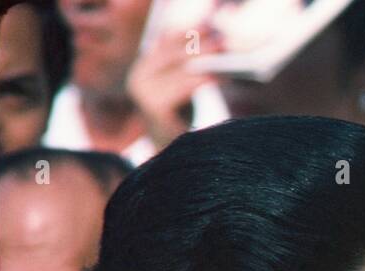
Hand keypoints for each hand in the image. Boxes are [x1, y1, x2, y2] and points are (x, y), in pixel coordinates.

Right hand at [127, 27, 224, 150]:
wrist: (169, 153)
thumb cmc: (179, 116)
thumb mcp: (180, 85)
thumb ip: (186, 64)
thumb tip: (210, 37)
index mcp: (142, 68)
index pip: (165, 42)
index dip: (188, 31)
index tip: (210, 24)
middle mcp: (138, 77)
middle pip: (173, 52)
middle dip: (200, 44)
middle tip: (223, 39)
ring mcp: (143, 92)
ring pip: (180, 68)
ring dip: (206, 59)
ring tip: (226, 54)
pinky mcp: (154, 107)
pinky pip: (184, 86)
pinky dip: (205, 78)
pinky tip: (221, 76)